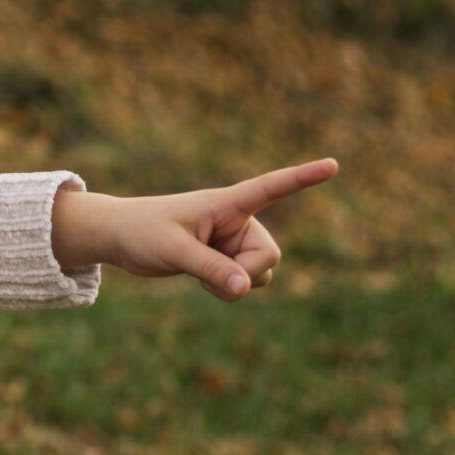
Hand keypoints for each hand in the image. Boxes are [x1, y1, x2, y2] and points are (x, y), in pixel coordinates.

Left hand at [51, 158, 337, 298]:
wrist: (120, 237)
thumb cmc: (143, 232)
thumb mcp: (175, 251)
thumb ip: (211, 270)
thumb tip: (245, 289)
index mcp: (228, 203)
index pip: (272, 187)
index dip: (303, 178)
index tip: (334, 165)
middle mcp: (238, 221)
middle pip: (268, 257)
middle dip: (246, 273)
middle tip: (208, 270)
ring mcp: (233, 242)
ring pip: (260, 274)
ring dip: (235, 284)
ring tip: (199, 272)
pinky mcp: (226, 260)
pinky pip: (245, 284)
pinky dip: (228, 290)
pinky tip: (202, 281)